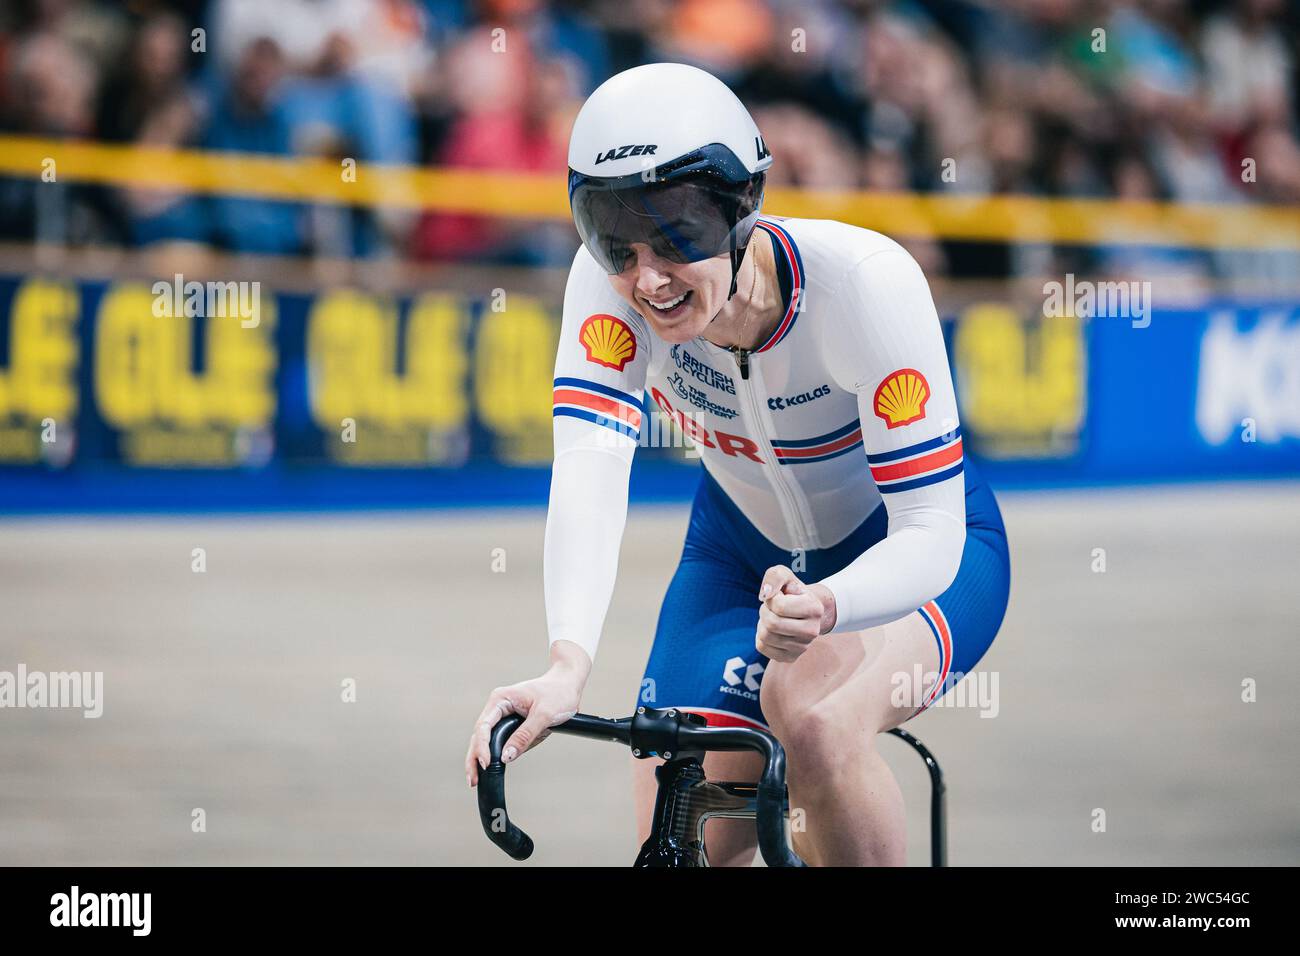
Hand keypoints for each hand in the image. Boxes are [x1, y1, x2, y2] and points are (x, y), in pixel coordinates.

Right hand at [466, 640, 589, 786]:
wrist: (568, 682)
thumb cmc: (558, 693)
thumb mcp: (544, 715)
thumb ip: (525, 735)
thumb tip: (506, 756)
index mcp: (500, 699)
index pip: (484, 727)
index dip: (481, 748)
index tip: (485, 764)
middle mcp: (497, 706)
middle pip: (479, 735)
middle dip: (474, 758)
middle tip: (473, 780)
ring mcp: (503, 715)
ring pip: (486, 740)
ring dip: (480, 757)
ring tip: (476, 779)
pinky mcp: (510, 722)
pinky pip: (498, 740)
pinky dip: (494, 753)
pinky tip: (489, 768)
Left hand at [755, 565, 836, 662]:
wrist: (803, 610)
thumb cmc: (791, 591)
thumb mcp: (784, 575)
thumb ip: (774, 577)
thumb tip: (765, 595)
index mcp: (814, 609)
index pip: (779, 606)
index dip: (772, 598)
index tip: (779, 596)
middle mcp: (812, 631)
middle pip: (772, 624)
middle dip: (765, 611)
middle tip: (772, 607)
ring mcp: (802, 647)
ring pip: (765, 636)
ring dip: (762, 623)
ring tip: (773, 617)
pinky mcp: (790, 657)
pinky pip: (762, 647)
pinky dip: (760, 636)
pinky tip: (772, 630)